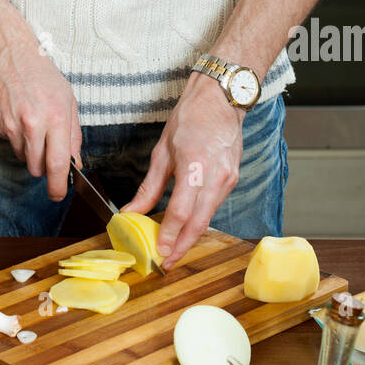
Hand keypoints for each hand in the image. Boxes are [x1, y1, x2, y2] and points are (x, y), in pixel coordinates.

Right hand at [0, 15, 82, 201]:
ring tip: (31, 121)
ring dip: (28, 148)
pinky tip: (16, 113)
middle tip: (46, 148)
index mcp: (55, 117)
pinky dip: (14, 134)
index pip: (58, 164)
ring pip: (21, 156)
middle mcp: (32, 123)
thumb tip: (75, 162)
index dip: (58, 186)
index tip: (58, 194)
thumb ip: (73, 134)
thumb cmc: (40, 73)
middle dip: (43, 166)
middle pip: (36, 168)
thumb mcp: (68, 99)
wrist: (8, 52)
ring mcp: (10, 124)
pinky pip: (8, 141)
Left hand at [122, 74, 243, 269]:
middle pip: (199, 223)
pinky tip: (187, 227)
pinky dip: (200, 220)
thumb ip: (149, 186)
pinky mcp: (232, 180)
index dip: (170, 234)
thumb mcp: (162, 151)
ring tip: (173, 250)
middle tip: (166, 263)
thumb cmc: (190, 118)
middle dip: (182, 247)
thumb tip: (131, 211)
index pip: (181, 210)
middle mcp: (215, 176)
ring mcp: (227, 179)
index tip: (159, 251)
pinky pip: (214, 206)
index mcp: (194, 166)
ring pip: (208, 217)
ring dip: (191, 236)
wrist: (221, 100)